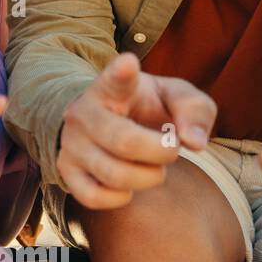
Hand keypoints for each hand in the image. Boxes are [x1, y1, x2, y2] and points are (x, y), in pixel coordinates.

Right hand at [58, 53, 216, 209]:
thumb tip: (194, 143)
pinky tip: (128, 186)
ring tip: (152, 167)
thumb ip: (195, 110)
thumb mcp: (175, 96)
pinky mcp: (66, 170)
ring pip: (114, 174)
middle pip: (125, 142)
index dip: (122, 73)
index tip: (129, 63)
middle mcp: (83, 113)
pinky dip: (120, 198)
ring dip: (148, 177)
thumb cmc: (147, 106)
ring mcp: (71, 143)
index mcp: (111, 87)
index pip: (115, 79)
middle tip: (172, 148)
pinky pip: (93, 197)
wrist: (108, 119)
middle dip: (162, 152)